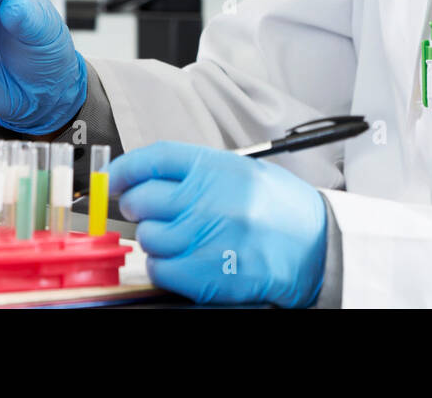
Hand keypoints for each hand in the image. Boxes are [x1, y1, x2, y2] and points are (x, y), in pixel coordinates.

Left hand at [109, 141, 327, 307]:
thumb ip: (200, 173)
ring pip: (149, 236)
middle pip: (143, 198)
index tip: (113, 179)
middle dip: (138, 206)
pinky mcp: (208, 273)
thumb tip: (149, 178)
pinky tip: (184, 260)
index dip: (126, 168)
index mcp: (219, 168)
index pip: (156, 158)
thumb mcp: (244, 173)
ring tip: (180, 237)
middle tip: (150, 211)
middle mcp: (210, 198)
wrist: (318, 247)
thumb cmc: (281, 210)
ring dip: (156, 238)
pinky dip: (164, 266)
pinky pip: (161, 268)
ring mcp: (208, 236)